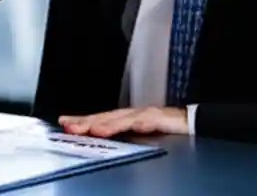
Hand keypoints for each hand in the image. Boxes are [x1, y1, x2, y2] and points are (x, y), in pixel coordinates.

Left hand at [58, 107, 187, 137]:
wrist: (193, 123)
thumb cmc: (166, 129)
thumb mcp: (139, 136)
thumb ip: (122, 137)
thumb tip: (101, 141)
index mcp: (125, 118)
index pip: (99, 119)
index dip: (82, 120)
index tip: (63, 122)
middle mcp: (132, 114)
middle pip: (105, 117)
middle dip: (86, 121)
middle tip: (68, 124)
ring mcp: (145, 114)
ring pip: (121, 118)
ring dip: (104, 123)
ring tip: (89, 128)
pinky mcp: (159, 118)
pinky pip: (144, 121)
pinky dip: (132, 123)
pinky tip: (120, 127)